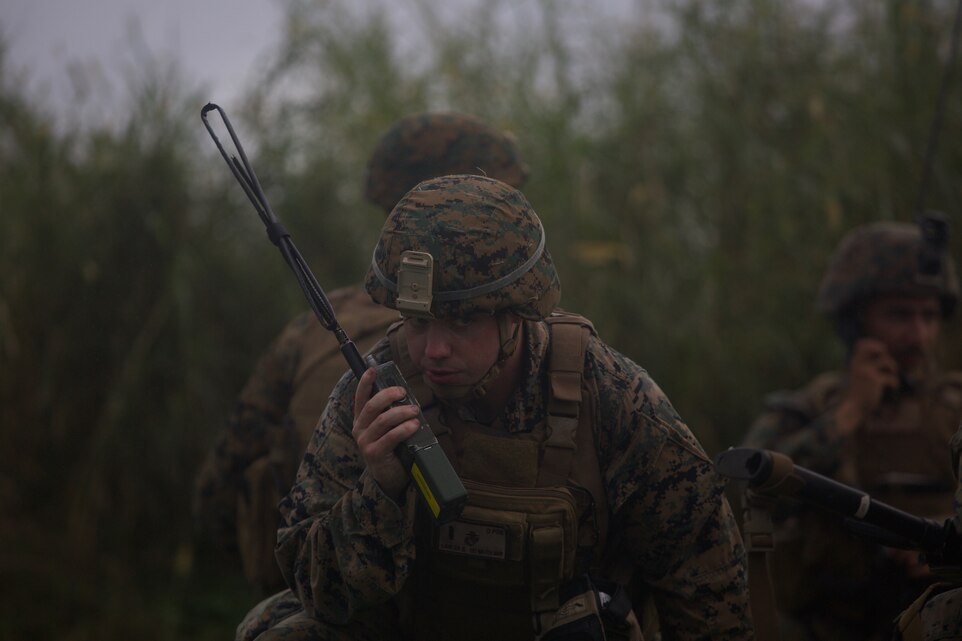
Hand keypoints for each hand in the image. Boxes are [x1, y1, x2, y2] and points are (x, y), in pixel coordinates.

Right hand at [352, 368, 421, 501]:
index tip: (373, 369)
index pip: (360, 397)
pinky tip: (414, 425)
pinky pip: (390, 437)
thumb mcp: (386, 428)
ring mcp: (365, 442)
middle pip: (372, 406)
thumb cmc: (390, 448)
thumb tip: (405, 395)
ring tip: (415, 410)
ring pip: (383, 420)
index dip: (365, 382)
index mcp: (360, 419)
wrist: (387, 476)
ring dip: (401, 412)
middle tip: (403, 392)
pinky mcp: (374, 453)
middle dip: (388, 395)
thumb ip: (389, 413)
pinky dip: (404, 429)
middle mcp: (359, 429)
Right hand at [834, 338, 899, 435]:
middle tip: (885, 357)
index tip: (880, 350)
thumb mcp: (857, 375)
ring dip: (893, 367)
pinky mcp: (875, 380)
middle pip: (876, 347)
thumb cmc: (857, 392)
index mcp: (854, 361)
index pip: (861, 344)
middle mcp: (859, 363)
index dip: (872, 344)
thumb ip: (865, 365)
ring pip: (887, 360)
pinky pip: (891, 377)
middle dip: (884, 350)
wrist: (852, 407)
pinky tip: (892, 388)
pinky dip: (894, 383)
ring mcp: (867, 370)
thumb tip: (881, 357)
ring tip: (892, 373)